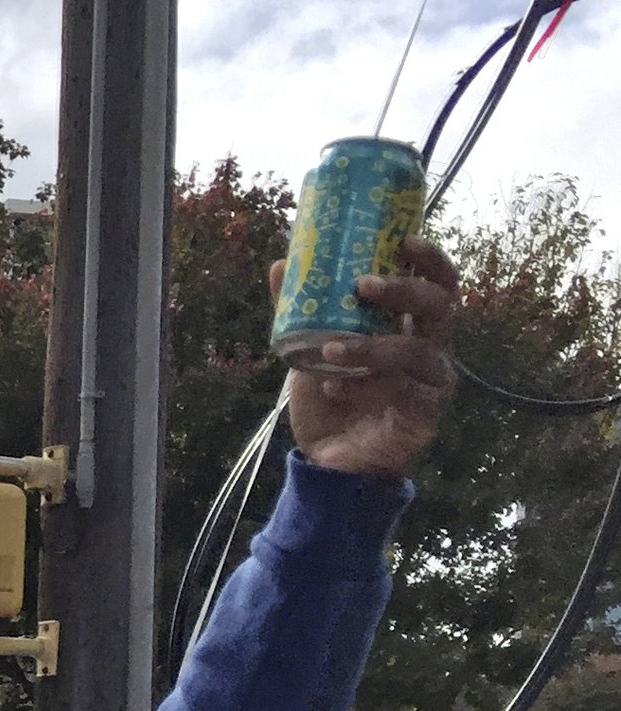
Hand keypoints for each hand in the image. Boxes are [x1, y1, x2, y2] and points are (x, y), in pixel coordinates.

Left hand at [276, 238, 457, 479]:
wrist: (328, 459)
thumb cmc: (329, 396)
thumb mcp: (310, 348)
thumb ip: (301, 309)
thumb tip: (281, 264)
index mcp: (414, 325)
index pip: (438, 282)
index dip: (429, 259)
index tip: (404, 239)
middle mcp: (432, 348)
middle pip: (442, 306)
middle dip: (405, 290)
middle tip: (364, 284)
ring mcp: (433, 382)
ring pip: (419, 351)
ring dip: (374, 346)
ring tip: (331, 348)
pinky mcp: (425, 416)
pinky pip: (403, 394)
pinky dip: (364, 388)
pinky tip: (333, 389)